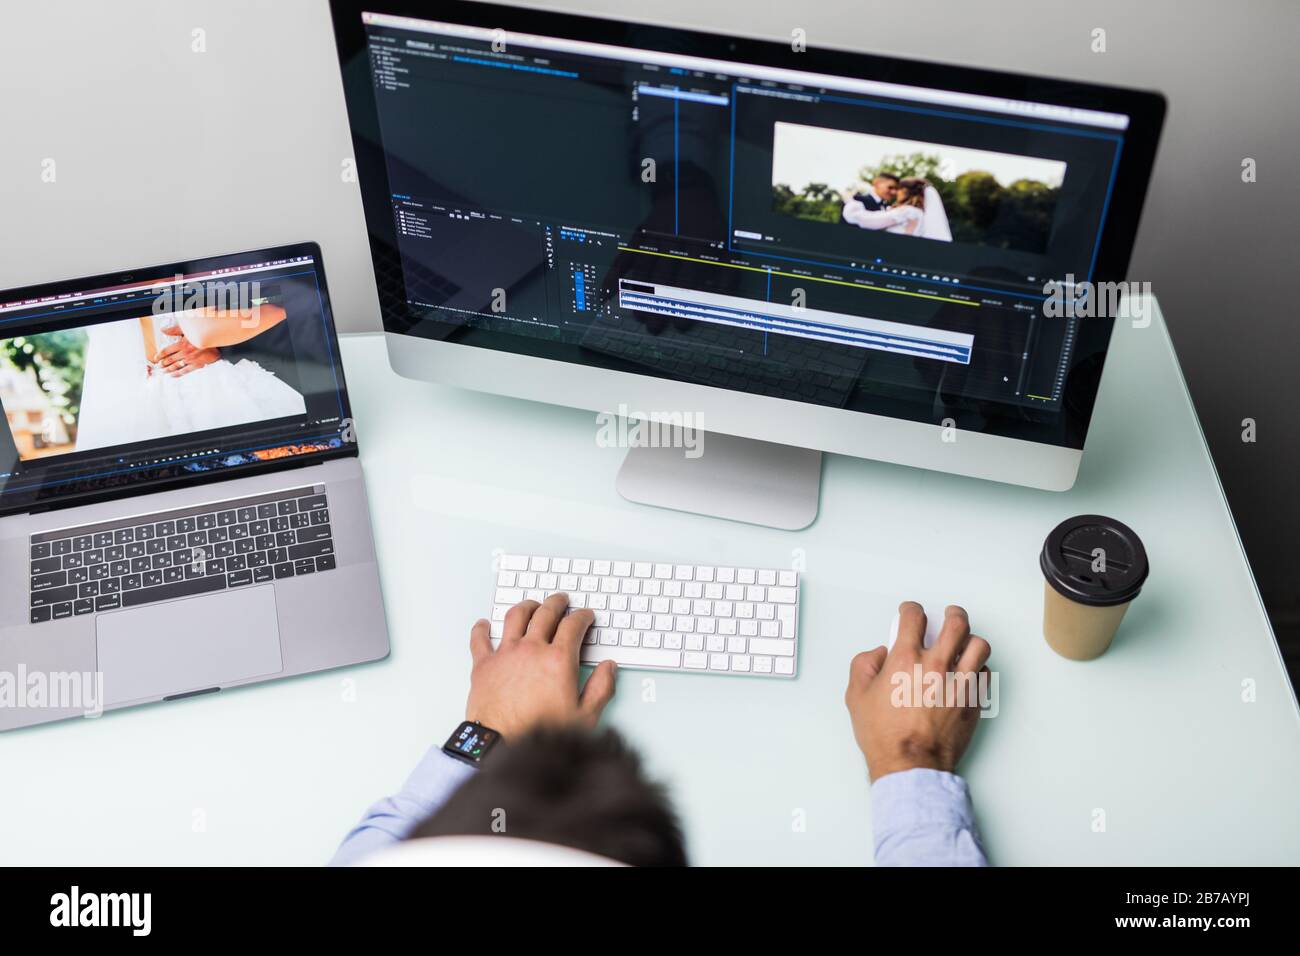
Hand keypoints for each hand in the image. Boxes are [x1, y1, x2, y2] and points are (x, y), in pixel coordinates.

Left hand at [153, 324, 219, 376]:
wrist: (217, 344)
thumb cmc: (203, 336)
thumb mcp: (188, 330)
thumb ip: (174, 330)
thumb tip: (163, 330)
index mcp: (182, 344)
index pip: (166, 351)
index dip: (160, 355)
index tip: (156, 358)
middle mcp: (185, 353)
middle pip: (170, 360)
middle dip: (162, 364)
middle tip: (158, 366)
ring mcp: (190, 360)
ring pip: (175, 366)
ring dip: (168, 369)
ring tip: (163, 371)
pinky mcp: (196, 365)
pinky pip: (184, 371)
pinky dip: (177, 374)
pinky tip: (172, 375)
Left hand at [466, 593, 616, 738]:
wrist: (501, 746)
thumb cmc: (540, 734)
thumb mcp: (584, 717)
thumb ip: (600, 689)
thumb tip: (608, 669)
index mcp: (558, 660)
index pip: (574, 626)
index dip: (582, 617)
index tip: (585, 616)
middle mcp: (531, 650)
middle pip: (546, 613)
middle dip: (557, 603)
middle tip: (561, 601)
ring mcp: (505, 654)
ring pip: (516, 617)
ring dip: (526, 606)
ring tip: (532, 605)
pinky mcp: (483, 665)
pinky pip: (480, 638)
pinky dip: (481, 628)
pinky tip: (483, 624)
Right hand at [845, 602, 990, 781]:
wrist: (911, 765)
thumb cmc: (885, 736)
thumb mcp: (856, 696)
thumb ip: (864, 665)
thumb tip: (879, 654)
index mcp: (905, 660)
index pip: (914, 617)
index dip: (911, 609)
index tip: (910, 612)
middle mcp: (935, 666)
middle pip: (956, 623)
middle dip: (953, 613)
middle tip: (949, 615)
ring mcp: (959, 683)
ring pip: (979, 645)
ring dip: (970, 640)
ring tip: (964, 642)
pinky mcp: (974, 701)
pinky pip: (985, 673)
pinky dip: (978, 668)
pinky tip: (969, 671)